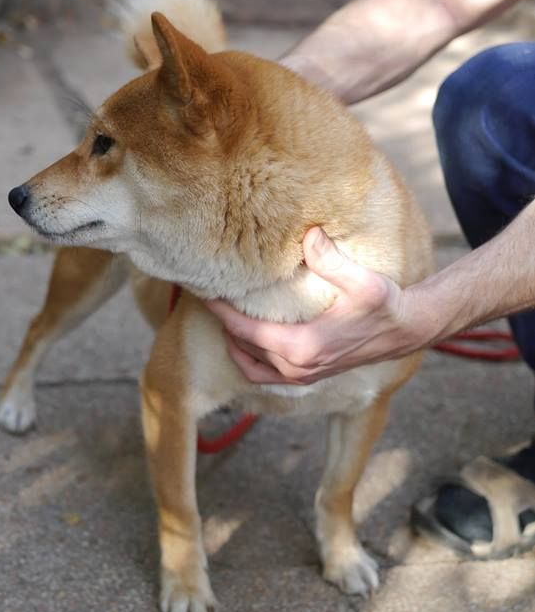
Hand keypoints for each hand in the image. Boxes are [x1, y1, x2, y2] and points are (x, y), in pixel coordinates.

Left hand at [206, 227, 428, 384]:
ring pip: (250, 367)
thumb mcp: (362, 281)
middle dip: (221, 323)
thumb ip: (331, 260)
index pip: (244, 330)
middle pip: (241, 347)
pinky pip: (265, 375)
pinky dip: (249, 360)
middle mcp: (297, 367)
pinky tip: (246, 340)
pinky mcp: (309, 376)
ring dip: (234, 344)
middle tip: (208, 295)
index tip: (204, 289)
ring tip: (223, 316)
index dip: (220, 310)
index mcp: (301, 346)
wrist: (406, 331)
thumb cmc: (384, 305)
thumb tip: (309, 235)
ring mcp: (303, 376)